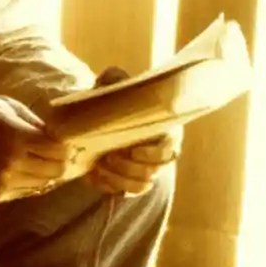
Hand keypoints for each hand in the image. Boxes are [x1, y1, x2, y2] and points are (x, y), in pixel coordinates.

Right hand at [0, 97, 70, 202]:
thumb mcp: (6, 106)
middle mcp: (13, 162)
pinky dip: (25, 182)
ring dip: (42, 173)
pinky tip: (15, 169)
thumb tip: (57, 136)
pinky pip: (23, 191)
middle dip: (57, 162)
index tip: (60, 142)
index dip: (63, 147)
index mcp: (18, 136)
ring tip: (32, 160)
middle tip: (50, 154)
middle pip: (55, 171)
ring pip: (41, 184)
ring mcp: (3, 181)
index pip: (59, 151)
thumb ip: (34, 121)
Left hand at [87, 65, 180, 196]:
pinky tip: (95, 175)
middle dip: (129, 166)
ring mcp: (148, 169)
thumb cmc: (113, 101)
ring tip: (100, 164)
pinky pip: (127, 191)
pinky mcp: (132, 181)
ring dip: (119, 178)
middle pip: (154, 170)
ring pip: (141, 184)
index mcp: (166, 130)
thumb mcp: (113, 85)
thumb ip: (115, 79)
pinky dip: (111, 186)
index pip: (169, 149)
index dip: (152, 153)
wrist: (97, 118)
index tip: (132, 149)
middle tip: (108, 156)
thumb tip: (111, 75)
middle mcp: (161, 153)